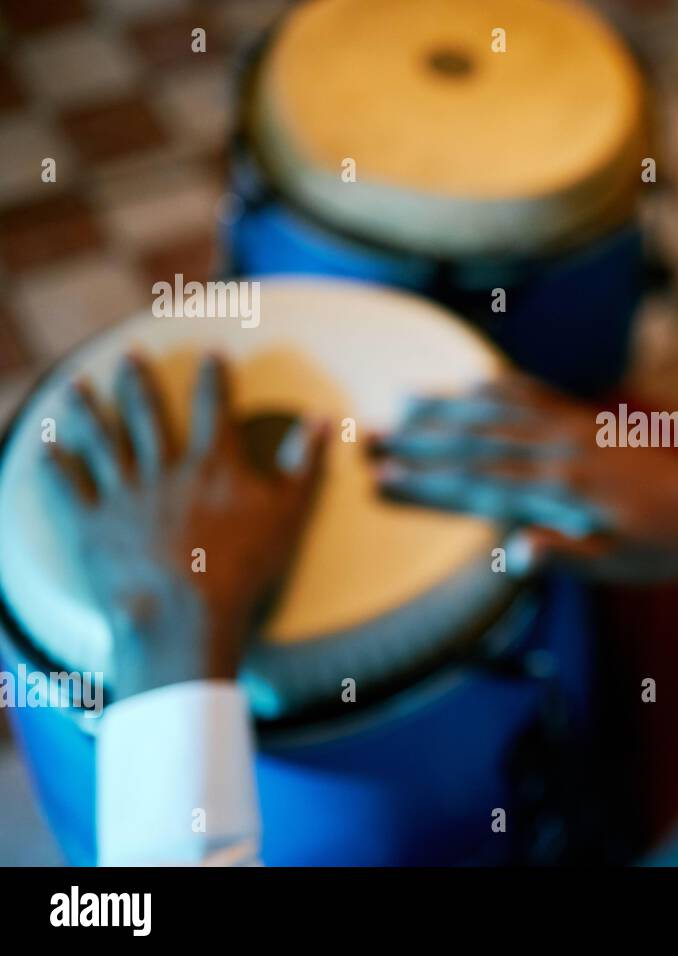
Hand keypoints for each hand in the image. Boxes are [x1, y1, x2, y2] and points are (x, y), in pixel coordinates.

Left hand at [45, 354, 326, 698]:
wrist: (183, 614)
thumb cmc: (245, 568)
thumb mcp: (291, 514)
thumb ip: (305, 464)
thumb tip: (323, 419)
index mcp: (213, 466)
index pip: (215, 410)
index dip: (215, 378)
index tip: (212, 354)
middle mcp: (164, 471)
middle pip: (147, 416)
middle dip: (137, 382)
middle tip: (129, 356)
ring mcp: (124, 497)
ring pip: (102, 442)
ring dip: (88, 412)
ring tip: (76, 386)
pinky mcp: (93, 527)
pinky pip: (69, 490)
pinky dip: (55, 468)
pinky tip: (46, 448)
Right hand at [369, 375, 677, 581]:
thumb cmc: (666, 548)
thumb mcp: (620, 565)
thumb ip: (566, 555)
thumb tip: (514, 552)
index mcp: (564, 491)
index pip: (480, 483)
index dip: (426, 482)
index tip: (378, 480)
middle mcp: (563, 450)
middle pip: (477, 441)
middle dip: (418, 441)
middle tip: (366, 440)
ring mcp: (576, 429)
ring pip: (499, 410)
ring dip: (447, 407)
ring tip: (399, 402)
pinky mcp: (588, 420)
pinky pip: (534, 395)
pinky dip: (497, 388)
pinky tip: (471, 383)